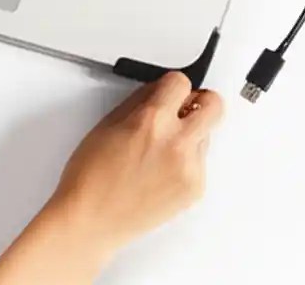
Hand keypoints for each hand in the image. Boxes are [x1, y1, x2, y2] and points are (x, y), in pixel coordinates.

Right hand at [0, 72, 224, 283]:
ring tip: (158, 155)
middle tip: (187, 111)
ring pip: (206, 136)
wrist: (89, 223)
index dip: (174, 86)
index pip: (182, 82)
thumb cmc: (89, 180)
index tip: (171, 92)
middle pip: (215, 105)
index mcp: (151, 121)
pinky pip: (200, 164)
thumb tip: (159, 90)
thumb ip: (139, 103)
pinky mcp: (195, 188)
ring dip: (189, 137)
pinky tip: (159, 175)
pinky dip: (185, 164)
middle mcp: (177, 142)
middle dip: (202, 102)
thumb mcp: (106, 127)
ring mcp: (190, 167)